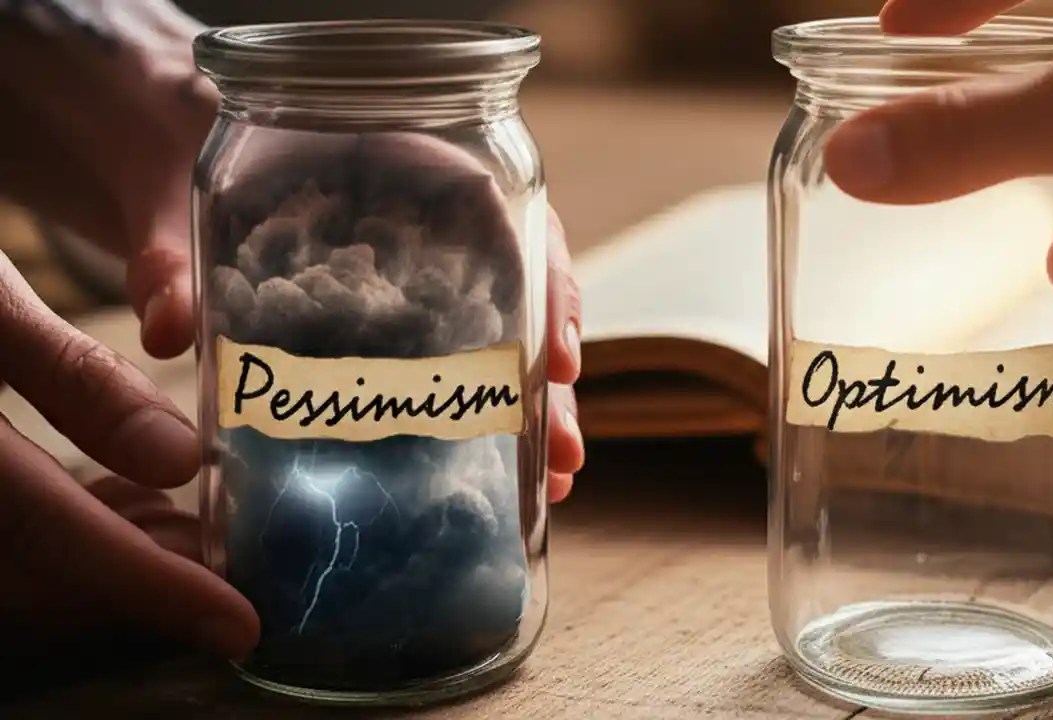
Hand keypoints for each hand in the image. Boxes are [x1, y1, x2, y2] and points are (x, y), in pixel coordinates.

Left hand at [0, 1, 582, 496]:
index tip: (561, 352)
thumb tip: (174, 330)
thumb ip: (168, 250)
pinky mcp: (380, 323)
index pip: (504, 218)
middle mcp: (421, 222)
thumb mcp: (166, 180)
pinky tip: (493, 474)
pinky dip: (471, 416)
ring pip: (494, 338)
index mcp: (397, 160)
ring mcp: (410, 276)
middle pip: (519, 295)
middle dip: (548, 378)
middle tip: (562, 453)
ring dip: (527, 410)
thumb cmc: (170, 134)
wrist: (145, 143)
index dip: (546, 284)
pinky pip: (441, 365)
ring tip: (552, 482)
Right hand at [0, 254, 257, 668]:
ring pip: (7, 579)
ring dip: (94, 570)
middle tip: (214, 557)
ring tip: (178, 533)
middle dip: (131, 582)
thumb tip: (183, 460)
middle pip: (24, 578)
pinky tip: (110, 506)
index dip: (148, 588)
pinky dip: (51, 547)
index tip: (237, 627)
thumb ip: (77, 379)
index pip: (47, 533)